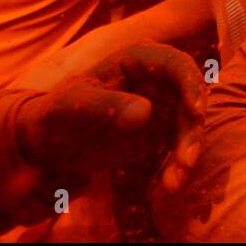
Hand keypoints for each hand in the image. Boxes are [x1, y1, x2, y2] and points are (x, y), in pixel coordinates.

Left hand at [15, 40, 206, 194]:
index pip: (176, 64)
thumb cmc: (58, 113)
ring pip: (191, 125)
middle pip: (191, 98)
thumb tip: (146, 111)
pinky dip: (178, 166)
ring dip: (188, 153)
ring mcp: (164, 105)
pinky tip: (168, 185)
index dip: (191, 85)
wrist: (49, 144)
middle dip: (192, 130)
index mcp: (139, 59)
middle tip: (186, 161)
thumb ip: (107, 106)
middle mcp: (158, 79)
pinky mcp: (164, 132)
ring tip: (173, 183)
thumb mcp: (75, 106)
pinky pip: (181, 147)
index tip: (196, 113)